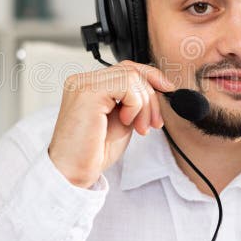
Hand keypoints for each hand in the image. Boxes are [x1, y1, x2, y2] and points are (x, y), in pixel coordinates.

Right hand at [47, 60, 175, 187]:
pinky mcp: (87, 92)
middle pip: (131, 70)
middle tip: (151, 124)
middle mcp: (82, 80)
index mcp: (89, 85)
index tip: (167, 89)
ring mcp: (83, 84)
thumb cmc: (93, 152)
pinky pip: (126, 85)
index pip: (125, 68)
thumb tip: (158, 87)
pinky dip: (135, 105)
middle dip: (150, 97)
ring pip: (131, 76)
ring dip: (144, 104)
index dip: (150, 76)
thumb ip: (133, 101)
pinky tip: (127, 122)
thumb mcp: (122, 119)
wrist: (73, 172)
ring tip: (139, 127)